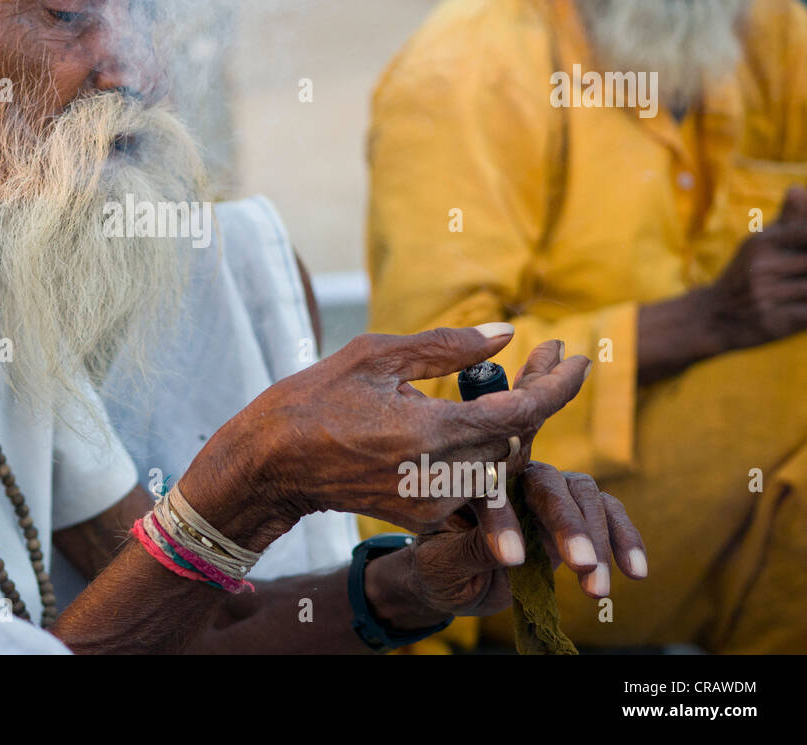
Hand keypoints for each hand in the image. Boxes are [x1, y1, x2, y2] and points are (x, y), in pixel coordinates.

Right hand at [181, 325, 589, 551]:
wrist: (272, 465)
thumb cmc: (315, 399)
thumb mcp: (375, 355)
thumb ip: (445, 346)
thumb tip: (506, 335)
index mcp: (431, 432)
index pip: (523, 412)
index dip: (560, 384)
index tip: (580, 357)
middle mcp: (439, 476)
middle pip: (519, 437)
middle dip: (539, 397)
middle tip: (548, 358)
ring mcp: (433, 504)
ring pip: (501, 463)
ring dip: (513, 426)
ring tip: (517, 385)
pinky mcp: (423, 518)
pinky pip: (474, 482)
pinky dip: (484, 450)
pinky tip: (479, 419)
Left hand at [373, 463, 647, 623]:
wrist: (453, 583)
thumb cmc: (438, 568)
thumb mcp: (442, 566)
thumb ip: (471, 552)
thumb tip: (508, 550)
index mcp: (471, 480)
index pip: (492, 484)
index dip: (505, 517)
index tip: (514, 560)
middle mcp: (512, 476)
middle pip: (547, 482)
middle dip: (568, 524)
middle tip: (581, 567)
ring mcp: (546, 493)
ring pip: (582, 493)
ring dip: (598, 537)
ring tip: (595, 589)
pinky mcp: (573, 515)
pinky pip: (607, 513)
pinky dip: (625, 538)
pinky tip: (635, 572)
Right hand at [702, 183, 806, 351]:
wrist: (712, 317)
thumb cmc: (746, 276)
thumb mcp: (760, 244)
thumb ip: (789, 220)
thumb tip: (798, 189)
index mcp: (763, 243)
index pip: (806, 233)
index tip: (805, 254)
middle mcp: (762, 267)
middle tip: (805, 269)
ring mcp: (765, 295)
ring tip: (803, 286)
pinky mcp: (771, 322)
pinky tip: (804, 309)